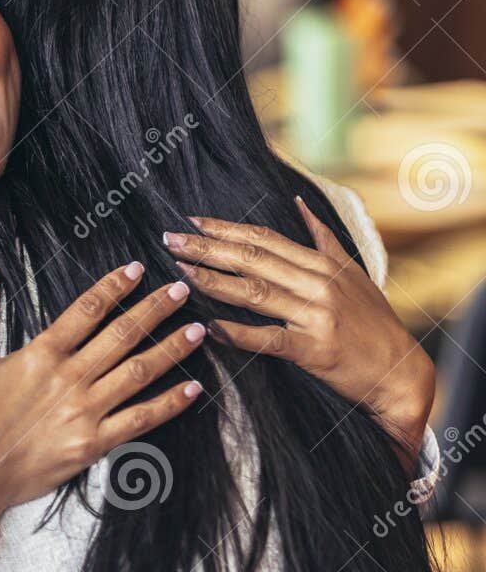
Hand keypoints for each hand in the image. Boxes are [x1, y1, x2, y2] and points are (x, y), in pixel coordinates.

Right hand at [0, 263, 206, 533]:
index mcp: (40, 355)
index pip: (86, 310)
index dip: (114, 287)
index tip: (136, 270)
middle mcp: (68, 379)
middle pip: (121, 335)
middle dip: (155, 310)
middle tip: (181, 291)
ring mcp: (83, 412)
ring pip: (138, 373)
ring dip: (171, 350)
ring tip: (197, 330)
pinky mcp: (92, 444)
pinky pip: (140, 420)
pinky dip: (168, 404)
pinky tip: (192, 388)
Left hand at [164, 197, 433, 467]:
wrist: (401, 370)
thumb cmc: (373, 322)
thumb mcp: (353, 273)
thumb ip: (323, 239)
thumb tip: (300, 202)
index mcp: (321, 264)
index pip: (264, 240)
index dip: (225, 229)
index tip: (192, 222)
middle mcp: (318, 284)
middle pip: (253, 260)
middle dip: (207, 248)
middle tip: (170, 239)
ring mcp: (316, 315)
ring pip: (256, 292)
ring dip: (214, 281)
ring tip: (181, 272)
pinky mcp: (314, 349)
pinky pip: (269, 338)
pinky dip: (238, 332)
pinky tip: (209, 327)